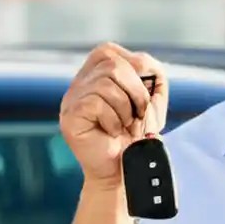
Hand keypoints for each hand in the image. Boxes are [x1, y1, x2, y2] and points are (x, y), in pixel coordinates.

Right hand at [59, 42, 168, 188]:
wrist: (123, 172)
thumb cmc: (134, 138)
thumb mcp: (151, 103)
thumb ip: (154, 79)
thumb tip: (147, 65)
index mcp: (95, 76)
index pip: (108, 51)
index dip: (133, 64)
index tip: (144, 89)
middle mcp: (79, 84)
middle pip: (112, 64)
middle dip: (136, 91)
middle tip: (139, 115)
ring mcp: (71, 99)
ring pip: (107, 84)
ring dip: (126, 109)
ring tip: (124, 126)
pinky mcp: (70, 117)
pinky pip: (97, 103)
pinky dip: (113, 120)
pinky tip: (111, 132)